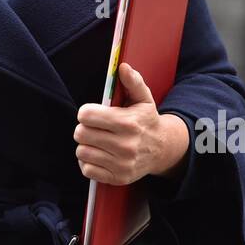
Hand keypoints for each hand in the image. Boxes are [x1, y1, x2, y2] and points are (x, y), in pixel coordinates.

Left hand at [74, 62, 189, 184]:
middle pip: (80, 134)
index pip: (86, 116)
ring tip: (96, 141)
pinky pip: (87, 170)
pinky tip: (99, 154)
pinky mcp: (118, 178)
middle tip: (93, 127)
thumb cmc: (147, 121)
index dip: (86, 113)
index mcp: (127, 123)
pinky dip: (89, 162)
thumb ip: (133, 81)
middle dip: (84, 128)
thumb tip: (122, 67)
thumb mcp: (143, 99)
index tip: (92, 113)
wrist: (163, 149)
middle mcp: (125, 145)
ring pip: (82, 152)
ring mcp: (121, 164)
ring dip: (86, 145)